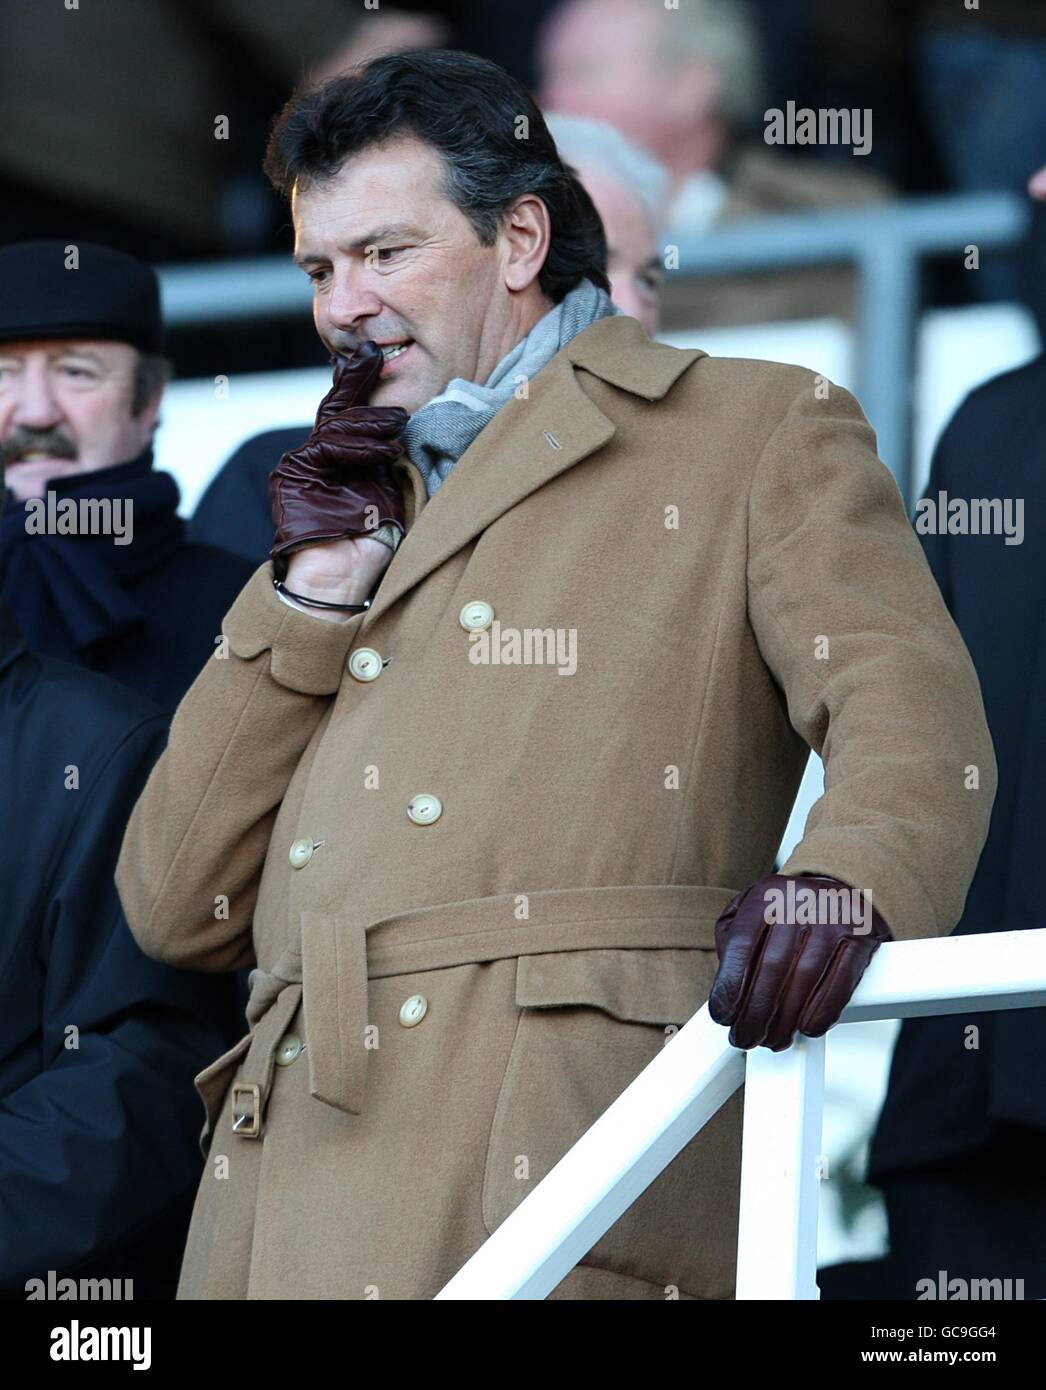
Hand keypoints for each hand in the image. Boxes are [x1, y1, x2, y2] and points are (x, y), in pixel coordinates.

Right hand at [269, 340, 408, 597]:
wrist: (338, 584)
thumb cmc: (368, 548)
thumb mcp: (387, 493)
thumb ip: (386, 463)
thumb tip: (403, 434)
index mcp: (334, 462)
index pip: (345, 415)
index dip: (357, 384)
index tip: (373, 355)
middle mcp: (314, 460)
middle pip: (336, 413)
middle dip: (358, 386)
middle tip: (379, 363)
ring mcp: (301, 467)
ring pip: (334, 427)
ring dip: (369, 422)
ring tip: (397, 423)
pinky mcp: (294, 476)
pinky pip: (328, 448)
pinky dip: (358, 447)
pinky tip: (382, 449)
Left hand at [707, 873, 891, 1050]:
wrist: (837, 889)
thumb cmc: (787, 910)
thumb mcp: (750, 911)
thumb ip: (731, 941)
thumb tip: (726, 989)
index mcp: (766, 895)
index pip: (742, 944)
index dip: (729, 985)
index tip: (723, 1014)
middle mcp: (799, 902)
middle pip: (773, 967)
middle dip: (756, 1012)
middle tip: (745, 1037)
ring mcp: (833, 919)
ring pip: (805, 979)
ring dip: (786, 1020)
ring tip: (773, 1039)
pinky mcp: (861, 938)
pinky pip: (840, 984)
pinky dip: (822, 1013)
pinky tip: (806, 1028)